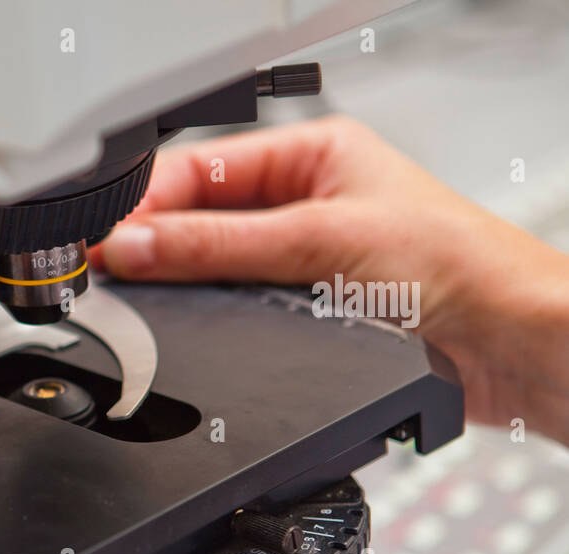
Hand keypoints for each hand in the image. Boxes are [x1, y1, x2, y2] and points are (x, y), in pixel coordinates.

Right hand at [92, 115, 568, 444]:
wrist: (505, 344)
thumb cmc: (454, 268)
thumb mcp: (318, 241)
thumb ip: (217, 246)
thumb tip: (134, 246)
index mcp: (312, 154)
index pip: (198, 169)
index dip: (143, 206)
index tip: (102, 243)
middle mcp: (303, 201)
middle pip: (197, 218)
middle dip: (152, 245)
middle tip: (106, 277)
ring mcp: (301, 258)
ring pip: (211, 267)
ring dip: (179, 284)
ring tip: (136, 300)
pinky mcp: (304, 310)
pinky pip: (233, 308)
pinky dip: (205, 318)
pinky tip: (187, 326)